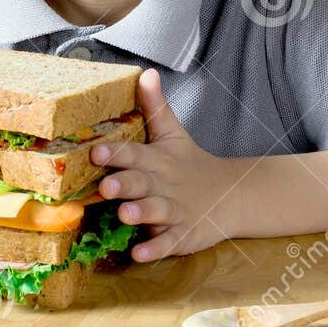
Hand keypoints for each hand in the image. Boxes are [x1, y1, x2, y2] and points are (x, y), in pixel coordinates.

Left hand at [89, 68, 243, 262]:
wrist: (232, 194)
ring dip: (141, 214)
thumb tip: (145, 72)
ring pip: (156, 212)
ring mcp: (175, 211)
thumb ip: (155, 107)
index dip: (115, 153)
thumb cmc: (189, 164)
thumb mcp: (173, 134)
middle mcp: (163, 185)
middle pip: (142, 183)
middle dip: (124, 185)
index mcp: (156, 160)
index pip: (133, 153)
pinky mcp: (184, 234)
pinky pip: (168, 243)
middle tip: (106, 187)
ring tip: (125, 215)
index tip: (95, 150)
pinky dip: (156, 249)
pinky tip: (140, 254)